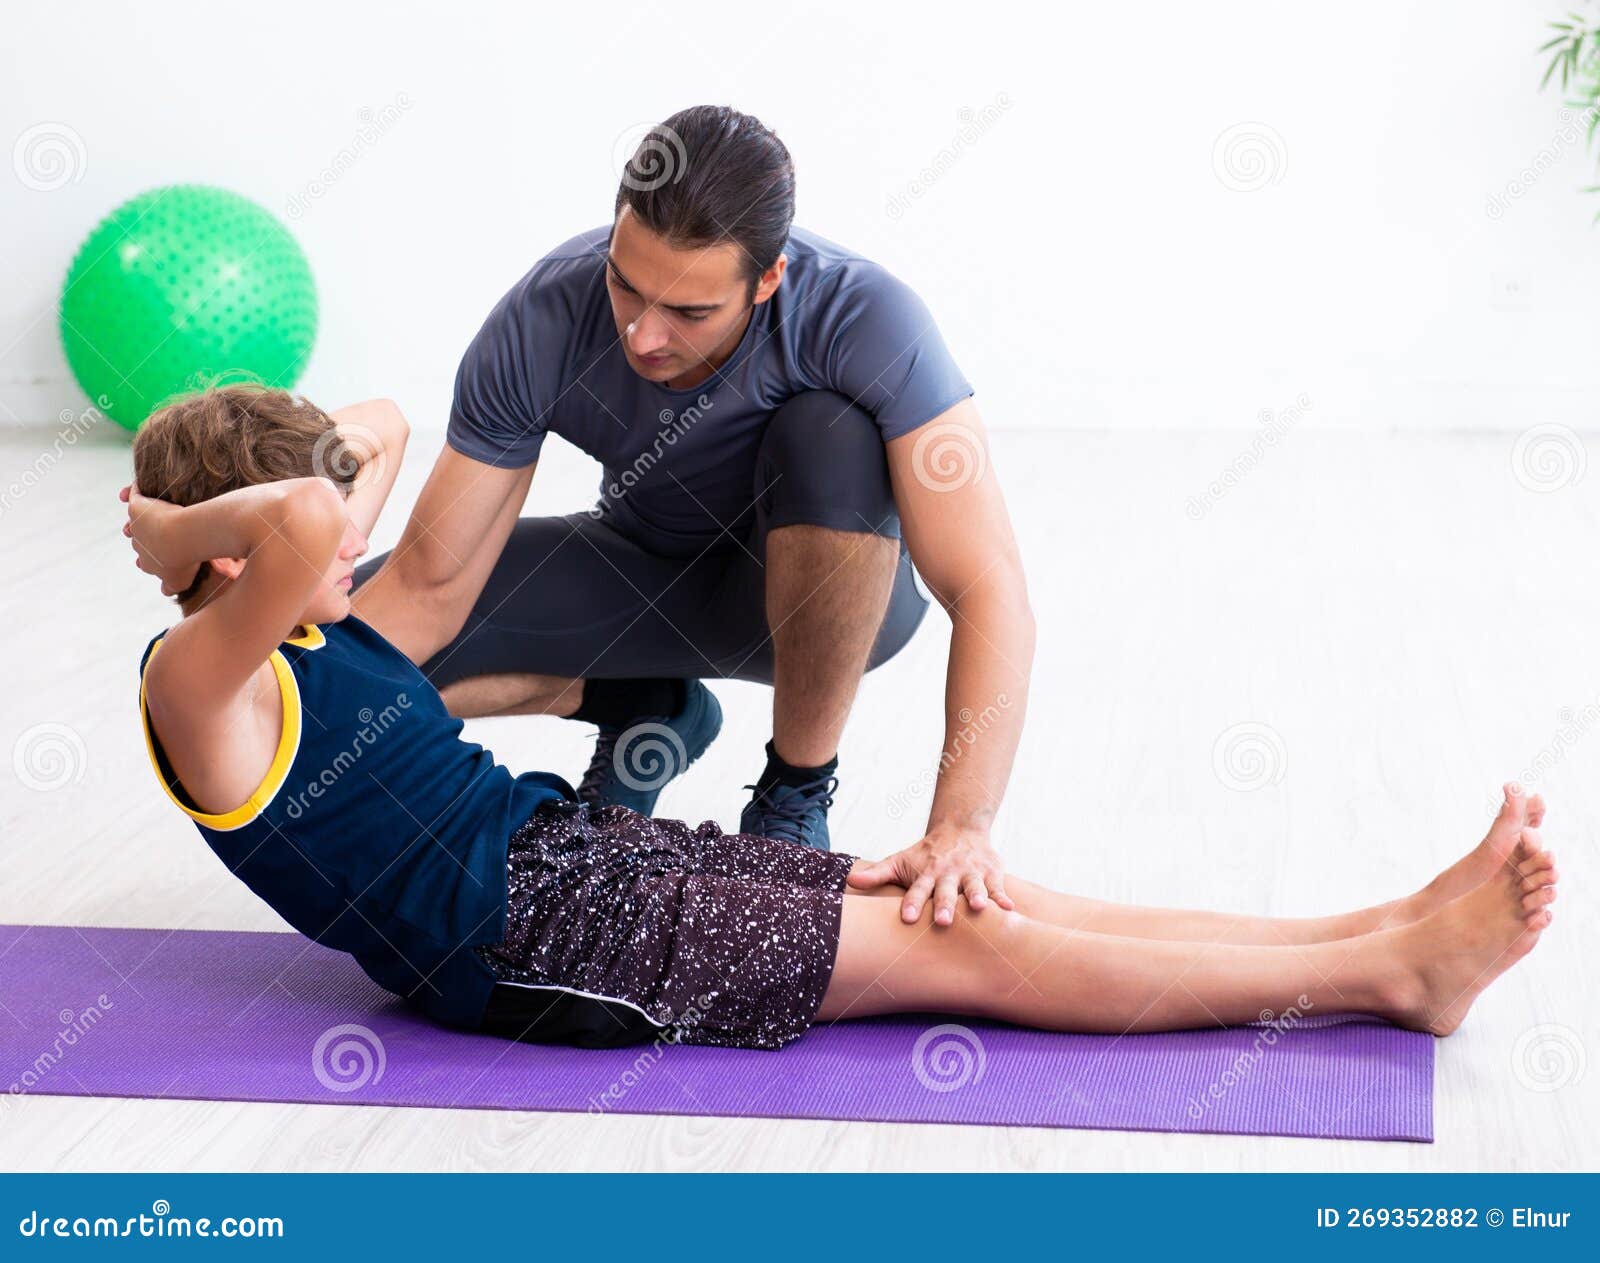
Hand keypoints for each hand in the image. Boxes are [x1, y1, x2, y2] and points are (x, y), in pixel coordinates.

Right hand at [121, 483, 198, 596]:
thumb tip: (165, 592)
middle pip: (138, 539)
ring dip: (138, 516)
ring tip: (144, 512)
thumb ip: (171, 586)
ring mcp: (136, 525)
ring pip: (135, 519)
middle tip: (149, 531)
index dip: (149, 557)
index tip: (156, 555)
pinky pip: (133, 496)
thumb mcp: (180, 581)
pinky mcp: (136, 507)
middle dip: (143, 536)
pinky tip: (139, 487)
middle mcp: (138, 545)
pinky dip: (132, 491)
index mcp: (147, 563)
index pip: (144, 560)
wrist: (184, 536)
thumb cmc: (187, 558)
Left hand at [847, 821, 1013, 924]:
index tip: (906, 918)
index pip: (917, 890)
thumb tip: (849, 882)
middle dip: (945, 905)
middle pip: (946, 892)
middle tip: (942, 920)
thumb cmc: (927, 855)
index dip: (912, 903)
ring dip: (977, 897)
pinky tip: (1010, 908)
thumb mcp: (901, 861)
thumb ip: (878, 873)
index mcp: (927, 873)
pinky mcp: (991, 873)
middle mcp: (949, 873)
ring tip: (979, 908)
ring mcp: (972, 873)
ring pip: (975, 887)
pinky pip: (999, 887)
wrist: (961, 827)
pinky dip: (1004, 897)